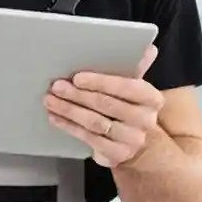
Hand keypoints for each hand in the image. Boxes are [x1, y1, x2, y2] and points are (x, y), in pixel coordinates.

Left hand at [43, 44, 163, 167]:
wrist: (139, 143)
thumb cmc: (130, 106)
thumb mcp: (134, 86)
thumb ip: (135, 66)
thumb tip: (147, 47)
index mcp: (151, 98)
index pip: (127, 87)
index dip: (100, 82)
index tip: (78, 77)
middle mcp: (145, 120)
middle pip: (106, 104)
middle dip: (78, 94)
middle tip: (57, 86)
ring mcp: (131, 140)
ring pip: (95, 122)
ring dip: (69, 110)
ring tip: (50, 100)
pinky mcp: (116, 154)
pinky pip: (88, 138)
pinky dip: (69, 126)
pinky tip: (55, 117)